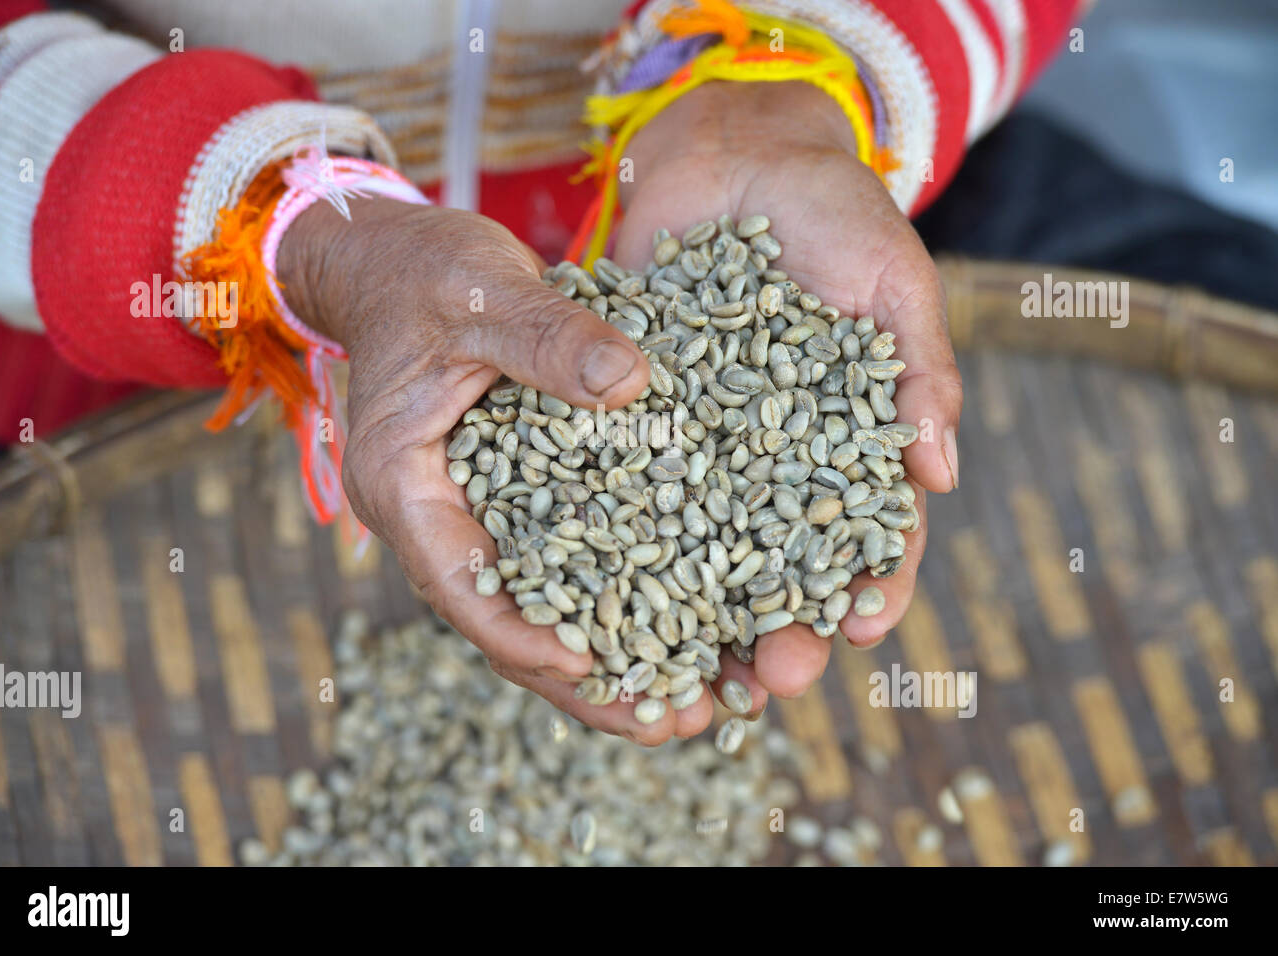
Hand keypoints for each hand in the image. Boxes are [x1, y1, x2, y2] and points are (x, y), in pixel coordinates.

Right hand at [277, 198, 726, 743]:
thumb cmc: (423, 271)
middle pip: (502, 622)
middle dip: (580, 680)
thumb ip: (550, 337)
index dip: (520, 631)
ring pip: (535, 605)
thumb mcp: (484, 293)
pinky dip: (609, 597)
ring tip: (686, 704)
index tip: (591, 664)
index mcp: (403, 481)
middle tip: (667, 722)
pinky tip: (678, 622)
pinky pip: (558, 561)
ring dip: (604, 657)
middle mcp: (433, 515)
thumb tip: (631, 383)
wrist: (391, 259)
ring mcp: (470, 511)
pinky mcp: (509, 495)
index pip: (457, 580)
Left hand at [618, 80, 962, 696]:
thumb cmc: (836, 213)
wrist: (739, 149)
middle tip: (772, 677)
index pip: (872, 534)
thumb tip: (942, 474)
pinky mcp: (641, 418)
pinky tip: (603, 590)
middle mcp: (777, 459)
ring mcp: (708, 445)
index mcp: (851, 442)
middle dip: (783, 627)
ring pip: (706, 547)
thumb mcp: (895, 284)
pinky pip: (630, 483)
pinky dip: (620, 539)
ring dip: (702, 613)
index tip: (859, 626)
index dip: (871, 584)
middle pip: (784, 565)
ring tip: (689, 667)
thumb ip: (919, 374)